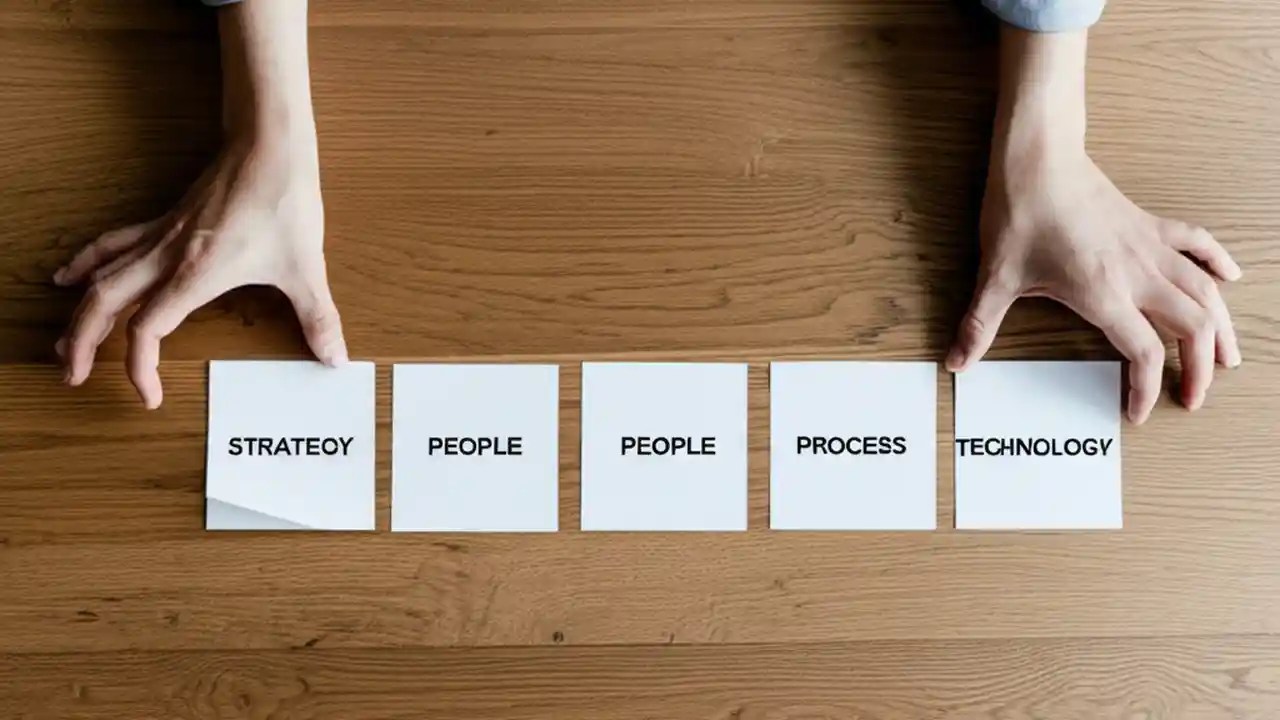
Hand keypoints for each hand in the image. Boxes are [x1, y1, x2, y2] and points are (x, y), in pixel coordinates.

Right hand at [54, 139, 346, 407]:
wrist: (269, 144)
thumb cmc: (284, 199)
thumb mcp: (306, 267)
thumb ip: (319, 317)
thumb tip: (334, 356)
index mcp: (196, 273)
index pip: (148, 329)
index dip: (141, 368)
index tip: (150, 397)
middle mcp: (168, 256)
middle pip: (105, 302)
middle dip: (83, 341)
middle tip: (74, 375)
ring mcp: (163, 235)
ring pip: (102, 274)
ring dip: (80, 308)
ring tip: (66, 340)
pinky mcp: (167, 220)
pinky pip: (114, 244)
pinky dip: (89, 262)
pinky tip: (71, 274)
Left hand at [948, 27, 1240, 424]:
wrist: (1037, 159)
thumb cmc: (1019, 214)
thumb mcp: (994, 277)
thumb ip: (978, 325)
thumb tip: (955, 361)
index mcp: (1103, 293)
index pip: (1143, 353)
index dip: (1146, 389)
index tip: (1139, 413)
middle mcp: (1138, 273)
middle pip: (1191, 327)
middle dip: (1199, 367)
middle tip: (1193, 397)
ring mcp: (1149, 246)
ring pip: (1205, 291)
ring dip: (1221, 327)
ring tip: (1228, 358)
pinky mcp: (1150, 224)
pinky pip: (1199, 244)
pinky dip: (1218, 263)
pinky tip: (1231, 279)